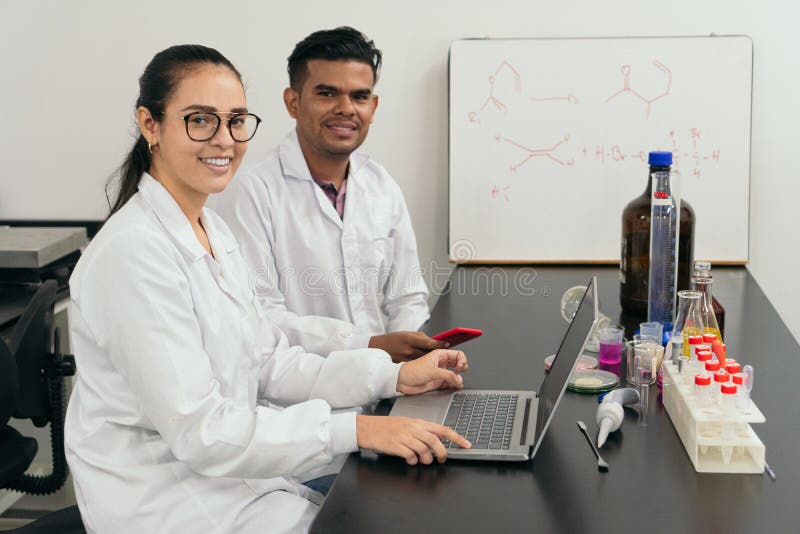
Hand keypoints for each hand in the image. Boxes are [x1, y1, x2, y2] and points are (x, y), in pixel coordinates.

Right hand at [356, 415, 470, 464]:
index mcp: (417, 422)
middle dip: (441, 452)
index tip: (466, 444)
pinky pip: (410, 456)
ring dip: (426, 459)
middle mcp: (413, 429)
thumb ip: (421, 430)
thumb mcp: (406, 424)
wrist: (367, 428)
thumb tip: (436, 439)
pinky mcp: (395, 446)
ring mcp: (404, 437)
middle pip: (435, 441)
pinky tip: (409, 460)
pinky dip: (413, 461)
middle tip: (441, 459)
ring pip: (424, 450)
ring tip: (421, 460)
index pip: (442, 429)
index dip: (456, 437)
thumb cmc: (386, 427)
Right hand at [369, 331, 447, 362]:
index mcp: (410, 339)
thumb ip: (420, 338)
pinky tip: (427, 365)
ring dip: (432, 360)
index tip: (448, 343)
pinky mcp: (405, 366)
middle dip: (438, 352)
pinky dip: (424, 365)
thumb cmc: (391, 339)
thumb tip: (433, 341)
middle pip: (429, 353)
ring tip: (437, 358)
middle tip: (446, 352)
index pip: (429, 342)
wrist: (377, 348)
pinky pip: (418, 366)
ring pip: (425, 361)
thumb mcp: (406, 334)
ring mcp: (407, 359)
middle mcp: (409, 350)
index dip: (440, 343)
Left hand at [396, 349, 467, 394]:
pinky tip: (456, 386)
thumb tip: (458, 380)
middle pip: (458, 364)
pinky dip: (454, 384)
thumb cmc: (412, 371)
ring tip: (457, 383)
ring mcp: (440, 372)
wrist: (402, 381)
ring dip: (458, 378)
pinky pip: (450, 382)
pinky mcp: (438, 382)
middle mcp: (441, 363)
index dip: (462, 360)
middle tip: (460, 373)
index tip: (460, 367)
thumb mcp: (432, 371)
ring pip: (455, 374)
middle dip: (462, 369)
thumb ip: (448, 375)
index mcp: (439, 355)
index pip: (457, 354)